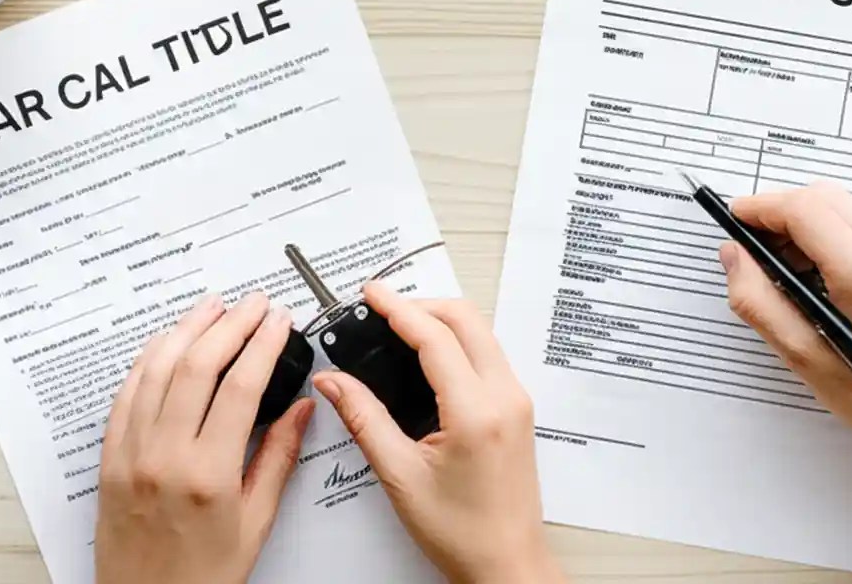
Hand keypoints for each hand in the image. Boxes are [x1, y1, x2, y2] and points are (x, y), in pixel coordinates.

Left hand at [95, 292, 314, 583]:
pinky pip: (126, 393)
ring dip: (186, 329)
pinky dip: (148, 359)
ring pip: (157, 370)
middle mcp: (163, 457)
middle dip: (230, 324)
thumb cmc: (201, 576)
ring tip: (212, 307)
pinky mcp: (109, 457)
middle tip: (253, 303)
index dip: (262, 344)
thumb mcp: (256, 521)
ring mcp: (130, 453)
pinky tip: (166, 342)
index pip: (240, 387)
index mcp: (207, 474)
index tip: (278, 321)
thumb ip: (278, 458)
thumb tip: (301, 408)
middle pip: (197, 366)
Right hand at [312, 283, 562, 583]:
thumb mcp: (399, 475)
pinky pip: (488, 354)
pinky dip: (457, 341)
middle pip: (465, 319)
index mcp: (476, 412)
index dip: (398, 308)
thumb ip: (363, 419)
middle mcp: (505, 397)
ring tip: (398, 326)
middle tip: (381, 307)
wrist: (506, 564)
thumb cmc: (462, 533)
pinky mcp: (517, 409)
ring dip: (441, 320)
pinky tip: (428, 354)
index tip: (372, 293)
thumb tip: (334, 381)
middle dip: (421, 303)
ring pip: (480, 333)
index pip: (435, 336)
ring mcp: (517, 401)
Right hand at [720, 182, 851, 458]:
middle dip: (780, 209)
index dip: (761, 207)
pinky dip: (831, 229)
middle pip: (823, 196)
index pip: (803, 209)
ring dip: (806, 218)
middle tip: (752, 243)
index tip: (734, 218)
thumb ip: (757, 300)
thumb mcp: (802, 355)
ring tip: (782, 262)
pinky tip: (816, 269)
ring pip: (844, 204)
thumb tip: (733, 255)